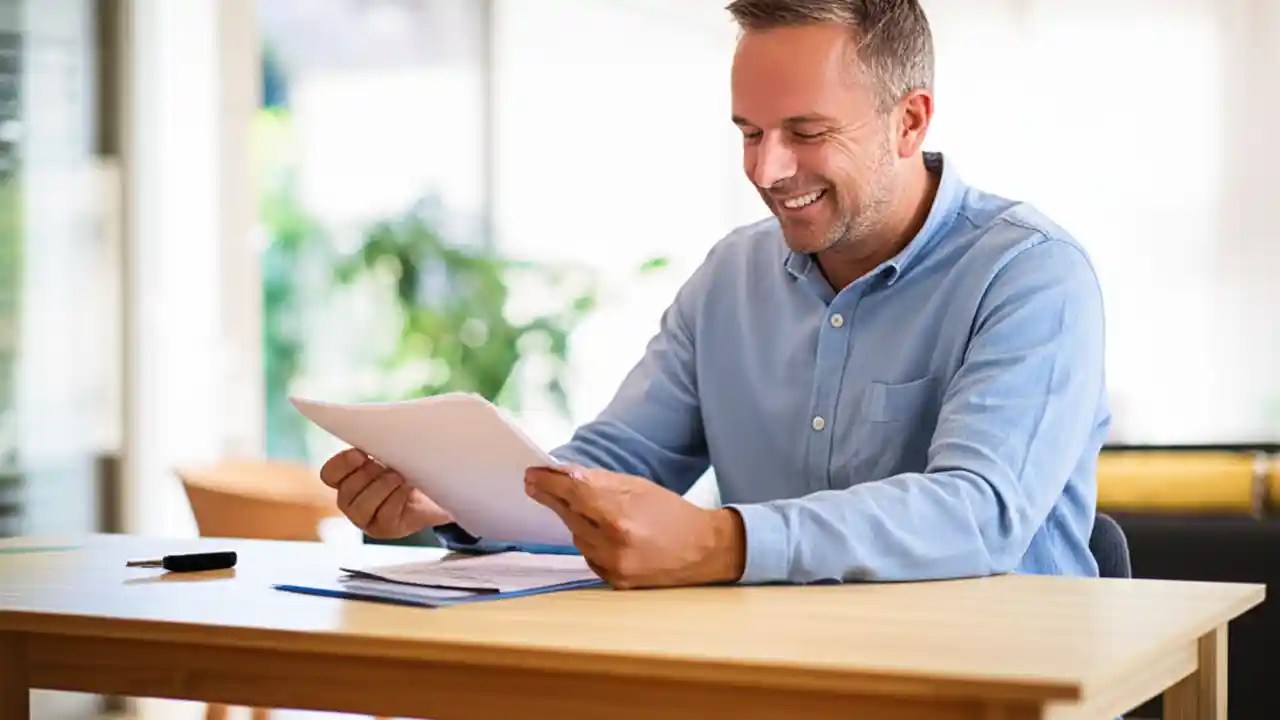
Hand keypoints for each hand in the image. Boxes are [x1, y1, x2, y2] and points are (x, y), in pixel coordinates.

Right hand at [319, 448, 451, 538]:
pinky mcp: (386, 529)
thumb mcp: (395, 451)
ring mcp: (367, 518)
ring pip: (360, 507)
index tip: (361, 453)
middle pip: (345, 491)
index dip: (341, 464)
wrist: (442, 488)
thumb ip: (380, 444)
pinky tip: (408, 488)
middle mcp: (352, 500)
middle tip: (387, 464)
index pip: (329, 474)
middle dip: (367, 474)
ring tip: (399, 476)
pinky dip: (396, 499)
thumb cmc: (414, 465)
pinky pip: (383, 515)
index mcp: (348, 478)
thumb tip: (380, 426)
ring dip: (380, 487)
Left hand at [523, 464, 745, 588]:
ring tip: (585, 507)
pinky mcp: (616, 581)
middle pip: (569, 515)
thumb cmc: (672, 513)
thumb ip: (598, 482)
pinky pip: (589, 556)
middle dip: (553, 498)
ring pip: (577, 536)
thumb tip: (563, 474)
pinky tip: (602, 533)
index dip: (548, 483)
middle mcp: (613, 543)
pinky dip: (590, 542)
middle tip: (535, 483)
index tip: (531, 475)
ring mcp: (613, 565)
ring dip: (576, 520)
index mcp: (619, 514)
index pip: (572, 493)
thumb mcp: (637, 487)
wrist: (704, 551)